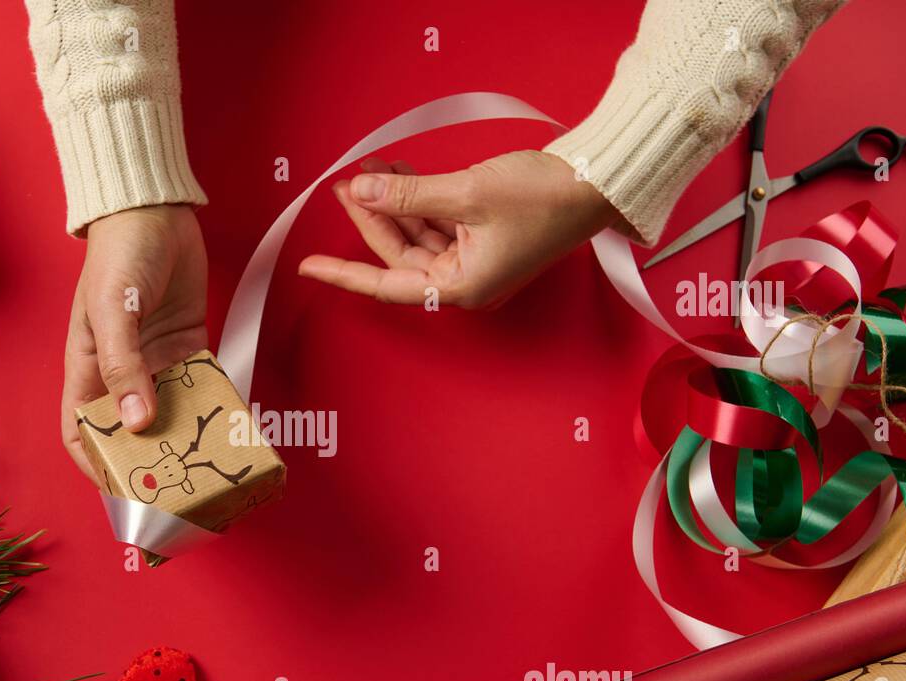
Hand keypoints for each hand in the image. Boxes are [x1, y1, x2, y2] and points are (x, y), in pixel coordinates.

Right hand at [61, 204, 207, 483]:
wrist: (154, 208)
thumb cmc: (119, 253)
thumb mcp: (113, 310)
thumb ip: (123, 366)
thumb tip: (138, 421)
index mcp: (89, 368)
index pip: (81, 430)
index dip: (95, 462)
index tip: (121, 487)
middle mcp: (123, 371)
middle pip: (132, 430)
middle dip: (151, 457)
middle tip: (177, 482)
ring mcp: (157, 359)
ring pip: (170, 412)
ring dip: (186, 434)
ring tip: (209, 461)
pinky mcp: (189, 344)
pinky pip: (201, 384)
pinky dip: (213, 403)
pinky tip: (230, 423)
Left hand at [298, 151, 621, 309]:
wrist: (597, 183)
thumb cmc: (544, 198)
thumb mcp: (466, 193)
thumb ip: (408, 194)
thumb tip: (362, 189)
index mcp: (460, 287)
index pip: (386, 285)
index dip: (344, 274)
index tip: (307, 266)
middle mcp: (464, 279)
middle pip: (399, 252)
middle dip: (372, 215)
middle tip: (346, 182)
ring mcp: (473, 258)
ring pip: (416, 234)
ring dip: (394, 201)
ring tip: (371, 168)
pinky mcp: (482, 236)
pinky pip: (437, 222)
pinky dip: (418, 199)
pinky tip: (398, 172)